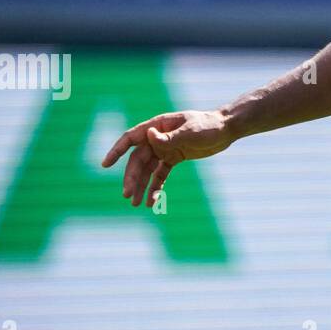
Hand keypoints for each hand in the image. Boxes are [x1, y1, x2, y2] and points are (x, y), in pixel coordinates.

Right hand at [101, 109, 233, 206]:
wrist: (225, 130)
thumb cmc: (208, 125)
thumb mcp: (190, 131)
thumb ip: (170, 137)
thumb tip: (149, 136)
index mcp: (156, 126)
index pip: (130, 139)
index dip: (116, 151)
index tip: (105, 164)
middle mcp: (156, 138)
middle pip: (137, 160)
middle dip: (131, 178)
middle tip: (127, 195)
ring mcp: (164, 149)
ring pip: (147, 170)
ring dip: (140, 186)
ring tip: (135, 204)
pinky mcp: (173, 159)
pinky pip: (160, 175)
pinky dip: (155, 188)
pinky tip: (151, 202)